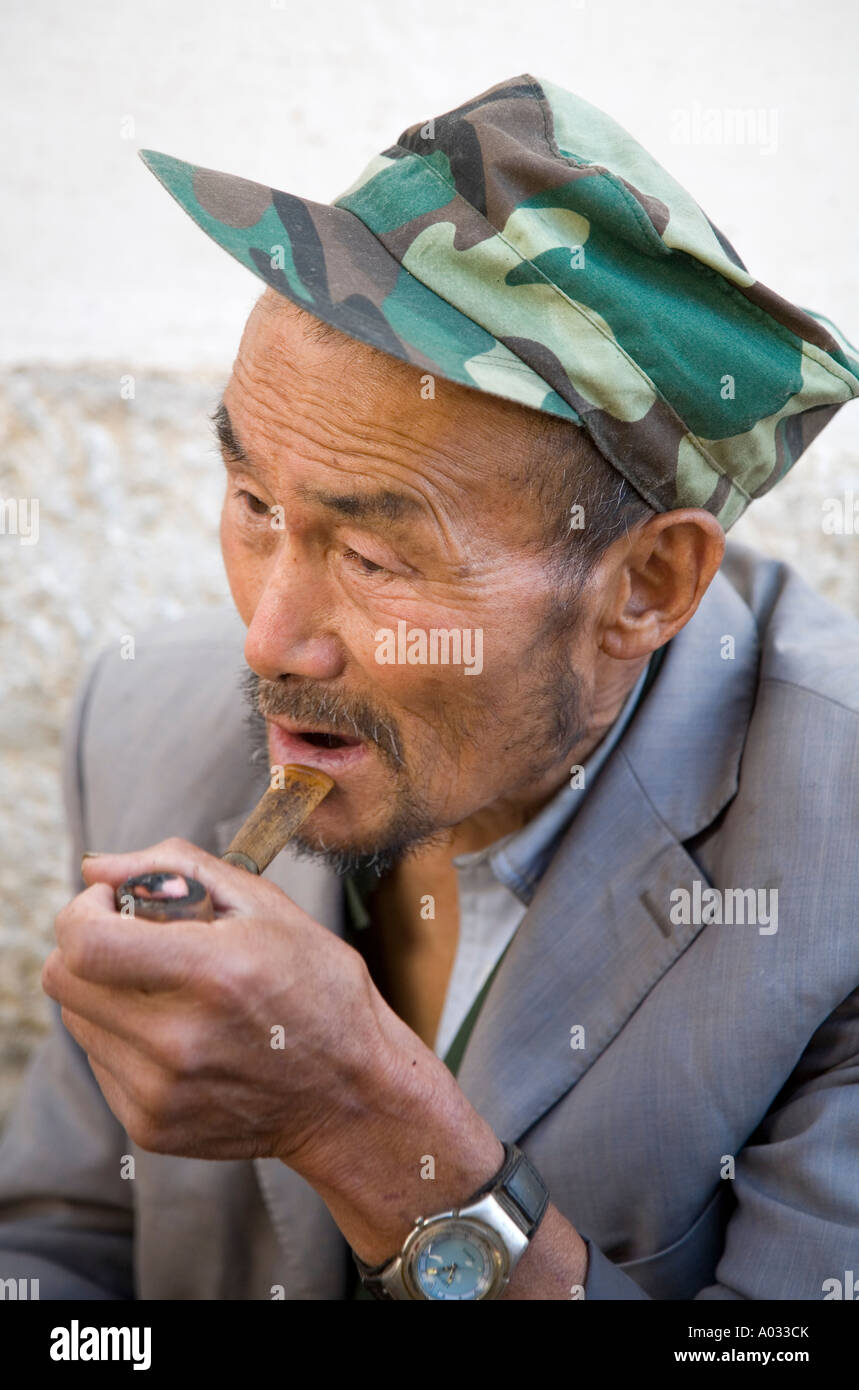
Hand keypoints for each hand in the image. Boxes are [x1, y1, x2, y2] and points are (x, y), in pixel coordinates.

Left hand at [42, 838, 394, 1169]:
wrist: (350, 1094)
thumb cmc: (317, 988)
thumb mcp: (266, 906)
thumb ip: (177, 869)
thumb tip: (98, 868)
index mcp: (212, 973)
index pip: (86, 942)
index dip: (84, 910)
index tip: (112, 902)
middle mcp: (178, 1040)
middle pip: (64, 979)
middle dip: (89, 945)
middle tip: (138, 940)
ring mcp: (161, 1091)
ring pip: (77, 1020)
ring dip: (108, 992)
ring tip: (171, 992)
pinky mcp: (151, 1126)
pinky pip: (100, 1062)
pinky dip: (126, 1038)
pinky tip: (180, 1034)